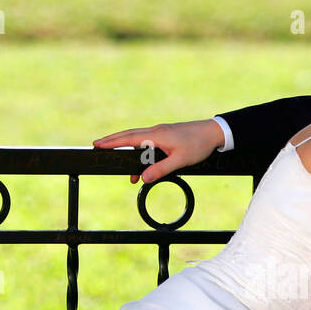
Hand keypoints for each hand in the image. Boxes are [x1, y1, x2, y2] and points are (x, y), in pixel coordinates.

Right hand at [92, 119, 224, 183]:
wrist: (214, 132)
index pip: (129, 138)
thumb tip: (144, 178)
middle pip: (128, 135)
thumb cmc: (199, 144)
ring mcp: (161, 132)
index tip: (98, 144)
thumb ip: (161, 170)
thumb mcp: (180, 160)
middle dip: (112, 141)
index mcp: (157, 135)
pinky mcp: (166, 135)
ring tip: (122, 165)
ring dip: (126, 148)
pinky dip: (139, 150)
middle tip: (97, 145)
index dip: (113, 142)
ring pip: (138, 138)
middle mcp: (156, 131)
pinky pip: (147, 141)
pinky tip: (142, 163)